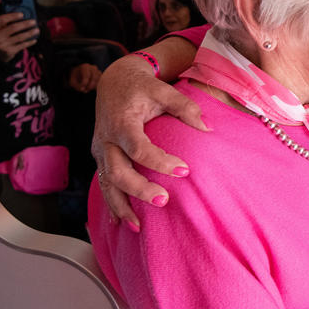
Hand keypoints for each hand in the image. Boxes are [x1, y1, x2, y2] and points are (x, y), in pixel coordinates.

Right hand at [0, 13, 38, 59]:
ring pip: (19, 37)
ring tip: (37, 30)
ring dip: (30, 33)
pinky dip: (29, 42)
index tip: (22, 14)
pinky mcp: (9, 51)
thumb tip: (20, 15)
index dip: (13, 16)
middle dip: (25, 24)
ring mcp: (2, 45)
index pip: (2, 19)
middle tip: (33, 21)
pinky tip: (34, 39)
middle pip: (13, 28)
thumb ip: (3, 22)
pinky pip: (22, 45)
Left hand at [67, 62, 101, 92]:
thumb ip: (77, 86)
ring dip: (93, 86)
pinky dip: (96, 86)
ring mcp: (97, 71)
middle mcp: (93, 68)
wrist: (78, 74)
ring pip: (98, 80)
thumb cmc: (75, 77)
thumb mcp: (72, 82)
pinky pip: (101, 81)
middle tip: (85, 90)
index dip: (84, 83)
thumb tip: (84, 90)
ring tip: (87, 89)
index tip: (81, 89)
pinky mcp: (100, 76)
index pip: (87, 75)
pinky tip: (91, 88)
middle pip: (94, 77)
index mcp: (85, 67)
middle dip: (90, 85)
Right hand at [91, 52, 206, 228]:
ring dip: (121, 206)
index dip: (160, 162)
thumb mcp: (162, 90)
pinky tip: (120, 223)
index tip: (184, 170)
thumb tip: (208, 128)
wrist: (114, 82)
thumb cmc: (141, 87)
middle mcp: (106, 139)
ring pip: (106, 183)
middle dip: (138, 189)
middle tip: (163, 201)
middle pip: (117, 171)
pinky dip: (111, 205)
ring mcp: (100, 151)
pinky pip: (103, 184)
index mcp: (122, 122)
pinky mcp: (100, 158)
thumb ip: (185, 107)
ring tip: (139, 226)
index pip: (138, 148)